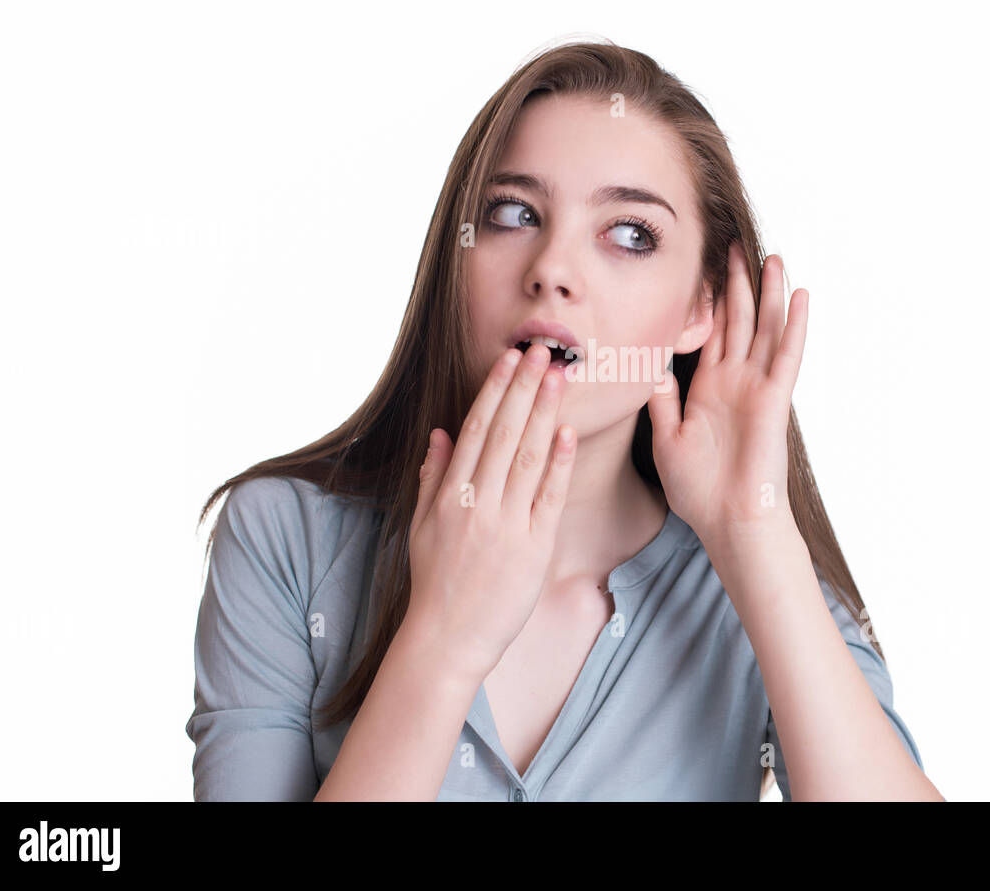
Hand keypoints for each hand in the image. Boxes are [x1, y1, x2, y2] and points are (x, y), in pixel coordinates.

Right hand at [405, 344, 575, 681]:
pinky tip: (568, 433)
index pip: (476, 429)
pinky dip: (559, 464)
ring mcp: (506, 525)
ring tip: (560, 377)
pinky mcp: (533, 548)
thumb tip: (441, 432)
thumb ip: (432, 477)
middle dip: (525, 388)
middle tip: (544, 351)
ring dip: (546, 413)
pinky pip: (549, 498)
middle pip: (506, 434)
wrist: (447, 637)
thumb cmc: (435, 582)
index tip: (510, 358)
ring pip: (529, 457)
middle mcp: (477, 504)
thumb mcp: (421, 526)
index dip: (495, 390)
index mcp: (449, 494)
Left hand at [647, 242, 807, 545]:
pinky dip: (794, 325)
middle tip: (735, 244)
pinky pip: (786, 356)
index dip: (709, 301)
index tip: (705, 268)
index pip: (710, 334)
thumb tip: (647, 367)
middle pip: (739, 322)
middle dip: (737, 284)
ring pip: (765, 330)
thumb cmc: (698, 490)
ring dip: (770, 294)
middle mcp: (735, 382)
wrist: (727, 521)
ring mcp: (757, 388)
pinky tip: (800, 295)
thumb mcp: (666, 437)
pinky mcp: (774, 399)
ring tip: (772, 258)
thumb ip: (660, 400)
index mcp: (707, 389)